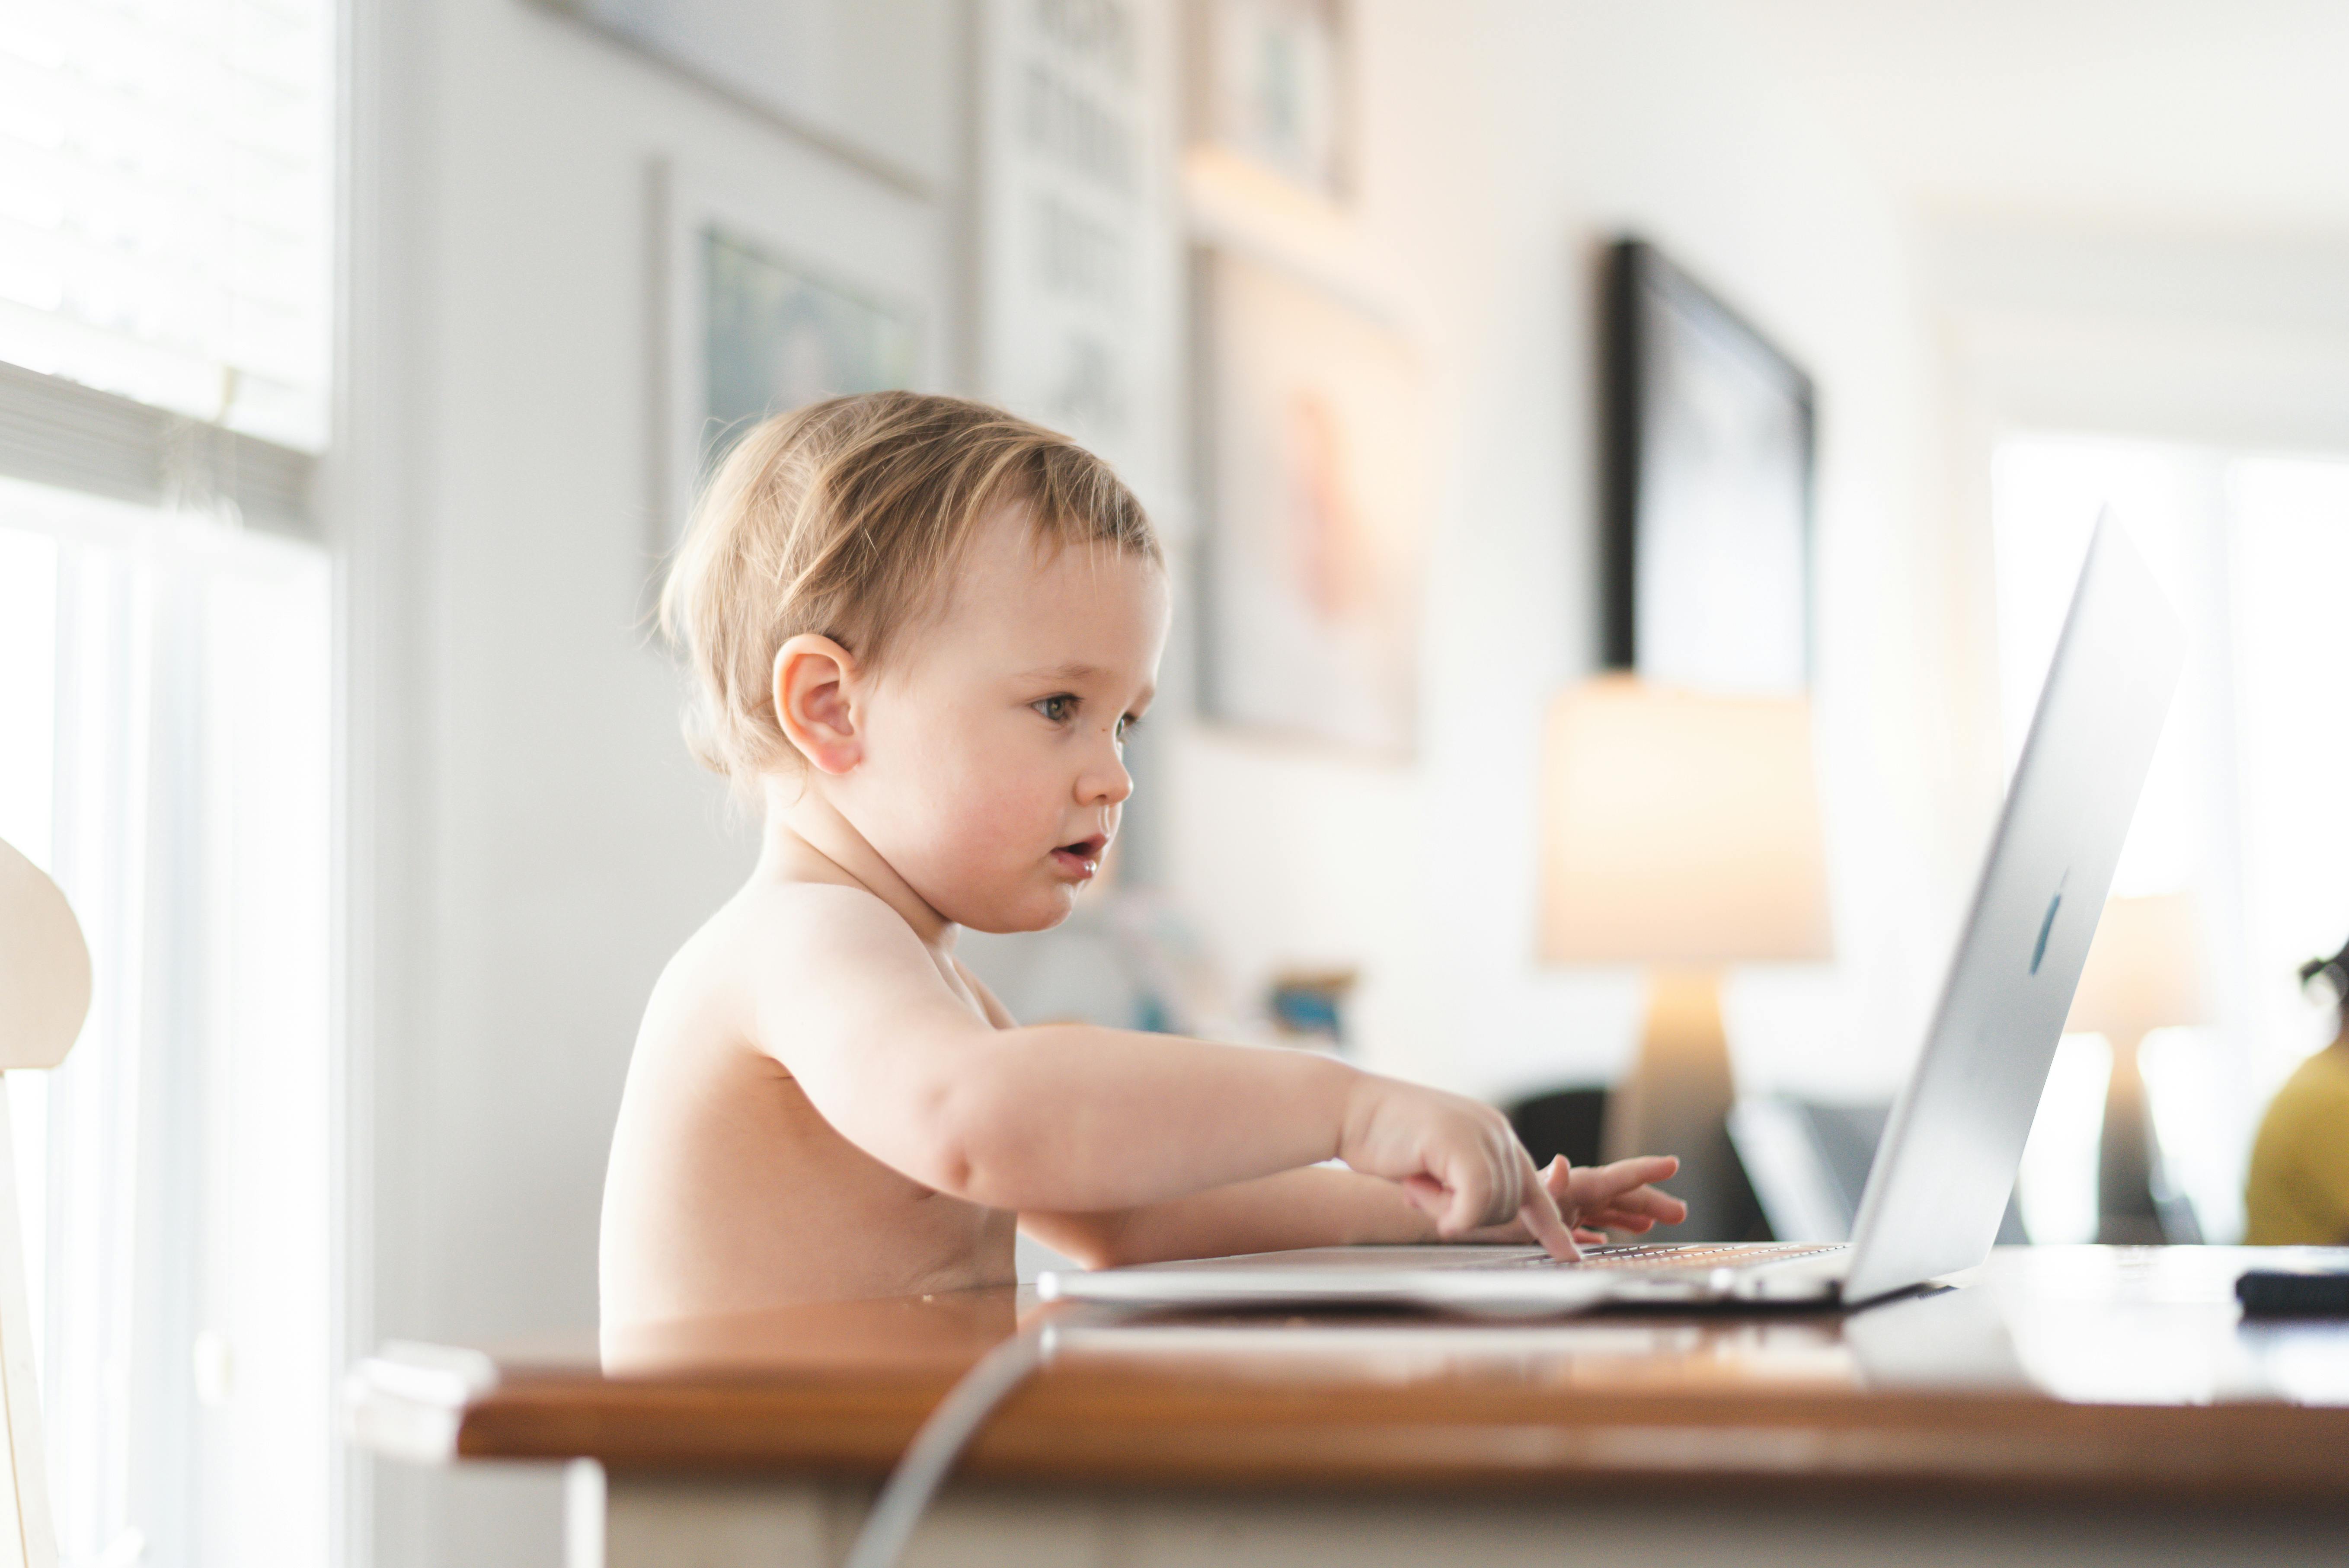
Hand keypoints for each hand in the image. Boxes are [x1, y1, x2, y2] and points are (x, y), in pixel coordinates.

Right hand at [1338, 1074, 1582, 1258]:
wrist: (1346, 1110)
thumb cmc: (1382, 1140)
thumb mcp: (1435, 1166)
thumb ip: (1463, 1183)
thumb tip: (1473, 1214)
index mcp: (1493, 1135)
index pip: (1534, 1187)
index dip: (1552, 1225)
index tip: (1570, 1253)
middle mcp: (1497, 1131)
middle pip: (1509, 1207)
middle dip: (1464, 1213)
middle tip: (1420, 1189)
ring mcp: (1484, 1134)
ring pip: (1492, 1207)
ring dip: (1447, 1208)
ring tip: (1413, 1179)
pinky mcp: (1464, 1144)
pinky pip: (1477, 1202)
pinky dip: (1451, 1212)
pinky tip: (1416, 1193)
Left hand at [1461, 1154, 1686, 1247]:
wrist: (1448, 1205)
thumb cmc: (1478, 1201)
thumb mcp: (1512, 1195)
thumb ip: (1547, 1183)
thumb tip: (1561, 1165)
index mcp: (1566, 1186)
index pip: (1612, 1177)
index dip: (1642, 1171)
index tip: (1672, 1164)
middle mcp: (1564, 1194)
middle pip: (1615, 1195)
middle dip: (1648, 1201)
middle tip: (1680, 1211)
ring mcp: (1555, 1208)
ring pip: (1600, 1210)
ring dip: (1626, 1216)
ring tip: (1652, 1226)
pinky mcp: (1541, 1224)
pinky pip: (1576, 1226)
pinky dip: (1594, 1230)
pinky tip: (1601, 1240)